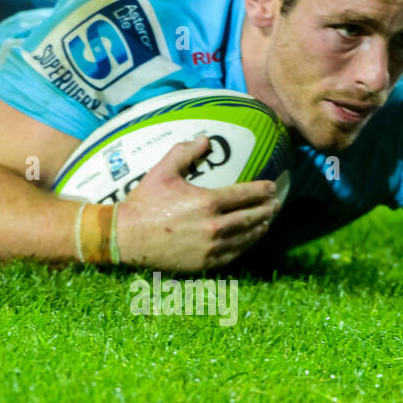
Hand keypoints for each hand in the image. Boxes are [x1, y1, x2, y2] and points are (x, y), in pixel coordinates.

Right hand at [115, 135, 280, 271]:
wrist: (126, 236)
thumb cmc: (144, 202)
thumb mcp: (163, 171)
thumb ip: (185, 152)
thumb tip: (205, 139)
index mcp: (207, 201)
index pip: (244, 194)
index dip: (261, 190)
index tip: (272, 187)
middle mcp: (213, 226)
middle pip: (250, 217)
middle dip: (266, 210)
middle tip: (276, 204)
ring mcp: (210, 247)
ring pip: (244, 238)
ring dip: (259, 229)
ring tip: (267, 222)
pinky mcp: (203, 263)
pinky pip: (232, 255)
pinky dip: (244, 246)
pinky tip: (248, 241)